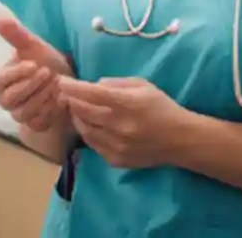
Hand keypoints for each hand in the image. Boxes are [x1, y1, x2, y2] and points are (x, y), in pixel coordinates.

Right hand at [0, 12, 72, 131]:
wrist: (69, 83)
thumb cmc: (47, 62)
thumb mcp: (33, 46)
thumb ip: (14, 33)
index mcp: (0, 80)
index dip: (13, 74)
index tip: (33, 64)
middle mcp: (6, 99)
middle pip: (9, 99)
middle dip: (31, 85)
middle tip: (48, 72)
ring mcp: (20, 114)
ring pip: (24, 112)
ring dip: (42, 96)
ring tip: (57, 83)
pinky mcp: (35, 125)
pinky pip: (39, 122)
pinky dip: (52, 110)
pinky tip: (62, 98)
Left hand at [58, 76, 186, 169]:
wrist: (180, 140)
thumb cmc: (161, 107)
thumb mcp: (142, 85)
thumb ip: (116, 82)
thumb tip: (94, 85)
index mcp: (126, 103)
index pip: (91, 93)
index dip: (73, 87)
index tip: (61, 82)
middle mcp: (118, 125)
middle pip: (83, 111)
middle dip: (71, 100)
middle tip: (67, 94)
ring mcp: (116, 145)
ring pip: (84, 129)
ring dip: (77, 117)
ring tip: (77, 109)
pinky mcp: (116, 160)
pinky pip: (93, 145)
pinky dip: (88, 133)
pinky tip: (90, 126)